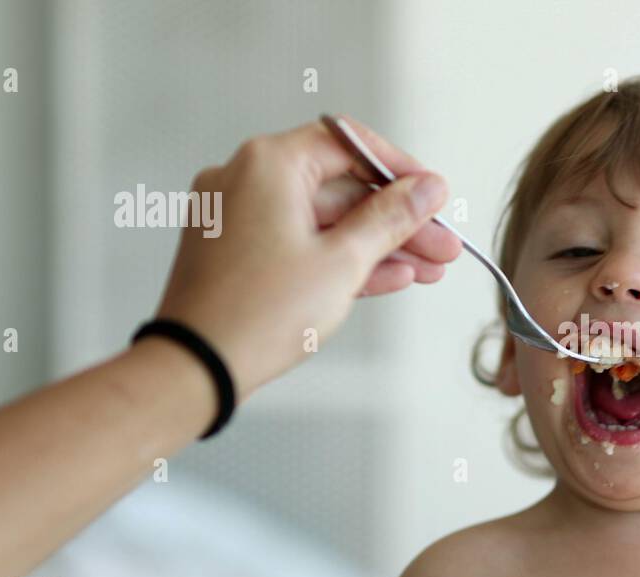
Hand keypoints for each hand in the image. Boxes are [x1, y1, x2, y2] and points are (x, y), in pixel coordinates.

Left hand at [153, 116, 460, 399]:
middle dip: (398, 221)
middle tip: (443, 247)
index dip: (401, 170)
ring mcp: (240, 217)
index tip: (434, 197)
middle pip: (341, 189)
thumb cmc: (260, 312)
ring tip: (428, 270)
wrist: (197, 368)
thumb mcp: (343, 262)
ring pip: (325, 221)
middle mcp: (248, 180)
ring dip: (378, 245)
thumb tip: (428, 189)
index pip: (350, 144)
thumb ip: (390, 219)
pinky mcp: (239, 252)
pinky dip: (342, 258)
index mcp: (268, 164)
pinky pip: (301, 243)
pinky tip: (391, 277)